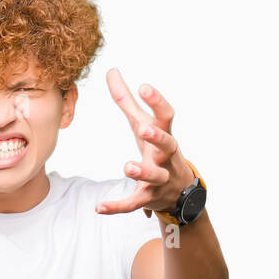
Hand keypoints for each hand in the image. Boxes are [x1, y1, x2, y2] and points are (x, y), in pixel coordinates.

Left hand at [96, 68, 195, 217]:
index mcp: (165, 136)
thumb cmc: (157, 150)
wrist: (179, 192)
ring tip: (127, 166)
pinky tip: (99, 208)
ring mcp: (160, 179)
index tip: (144, 87)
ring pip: (154, 176)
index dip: (157, 101)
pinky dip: (117, 207)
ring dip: (142, 172)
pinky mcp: (149, 198)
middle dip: (157, 137)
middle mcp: (166, 157)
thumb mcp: (143, 125)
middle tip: (144, 129)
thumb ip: (126, 101)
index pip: (166, 116)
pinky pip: (134, 203)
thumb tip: (111, 71)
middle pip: (167, 146)